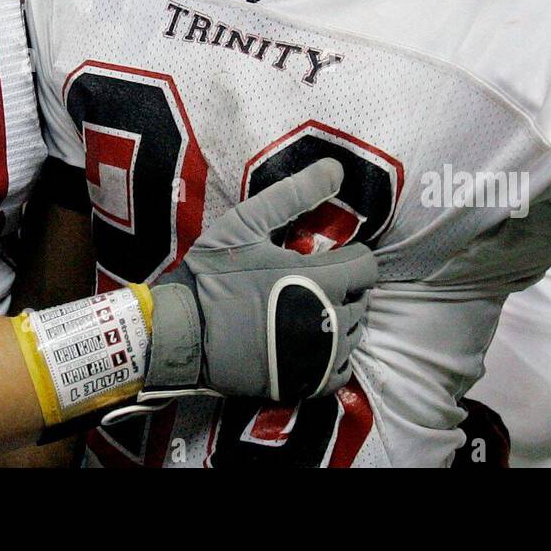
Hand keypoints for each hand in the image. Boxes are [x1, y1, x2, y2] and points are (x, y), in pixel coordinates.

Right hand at [146, 158, 376, 402]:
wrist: (183, 332)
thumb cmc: (213, 273)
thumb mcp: (247, 223)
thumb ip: (294, 194)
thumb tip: (336, 168)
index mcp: (321, 280)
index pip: (368, 267)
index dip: (351, 256)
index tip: (328, 256)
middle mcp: (329, 320)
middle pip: (363, 300)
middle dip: (346, 286)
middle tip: (316, 280)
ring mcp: (318, 356)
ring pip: (354, 334)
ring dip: (341, 319)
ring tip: (311, 307)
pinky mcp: (304, 382)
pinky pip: (340, 370)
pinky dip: (334, 356)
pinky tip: (311, 342)